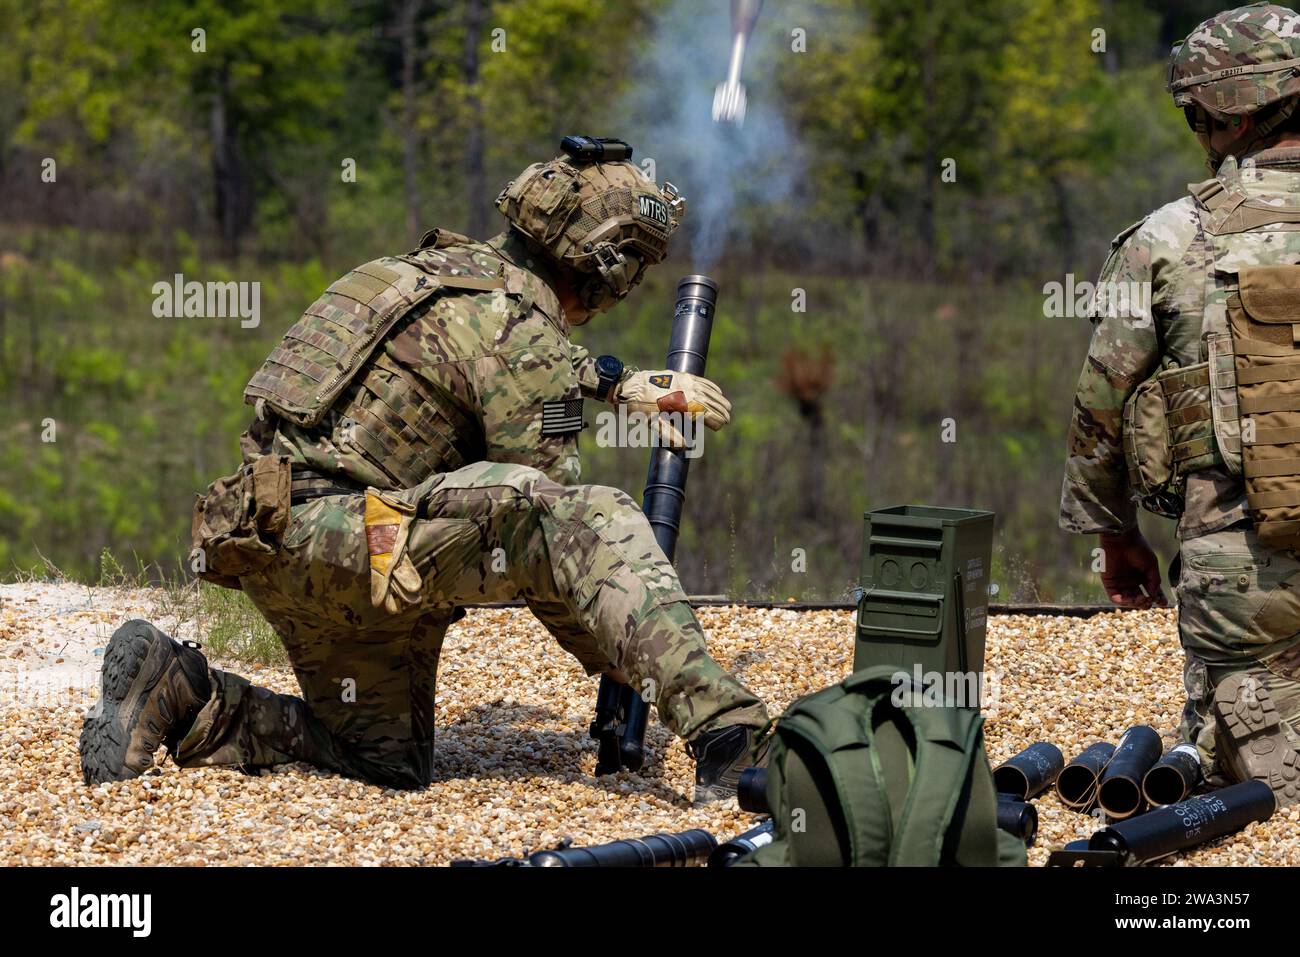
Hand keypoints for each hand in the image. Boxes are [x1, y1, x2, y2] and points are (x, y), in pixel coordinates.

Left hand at [616, 370, 731, 445]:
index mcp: (682, 404)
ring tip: (727, 407)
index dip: (716, 420)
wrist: (627, 387)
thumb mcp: (653, 424)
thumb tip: (685, 446)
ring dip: (719, 399)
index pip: (706, 413)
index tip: (721, 426)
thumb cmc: (639, 408)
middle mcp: (686, 391)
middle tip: (728, 419)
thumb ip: (670, 435)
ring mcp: (684, 381)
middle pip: (710, 402)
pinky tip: (716, 391)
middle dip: (720, 411)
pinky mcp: (680, 375)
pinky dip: (711, 386)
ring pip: (707, 391)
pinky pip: (700, 380)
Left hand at [1099, 528, 1167, 608]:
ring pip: (1127, 600)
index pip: (1151, 592)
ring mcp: (1121, 583)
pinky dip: (1119, 601)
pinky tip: (1125, 599)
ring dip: (1134, 603)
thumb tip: (1154, 597)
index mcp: (1144, 577)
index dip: (1158, 599)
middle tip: (1148, 600)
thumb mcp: (1151, 566)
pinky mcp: (1109, 582)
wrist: (1122, 539)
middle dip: (1145, 603)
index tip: (1163, 603)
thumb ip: (1154, 582)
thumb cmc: (1139, 550)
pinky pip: (1113, 596)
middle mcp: (1132, 582)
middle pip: (1139, 599)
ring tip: (1140, 599)